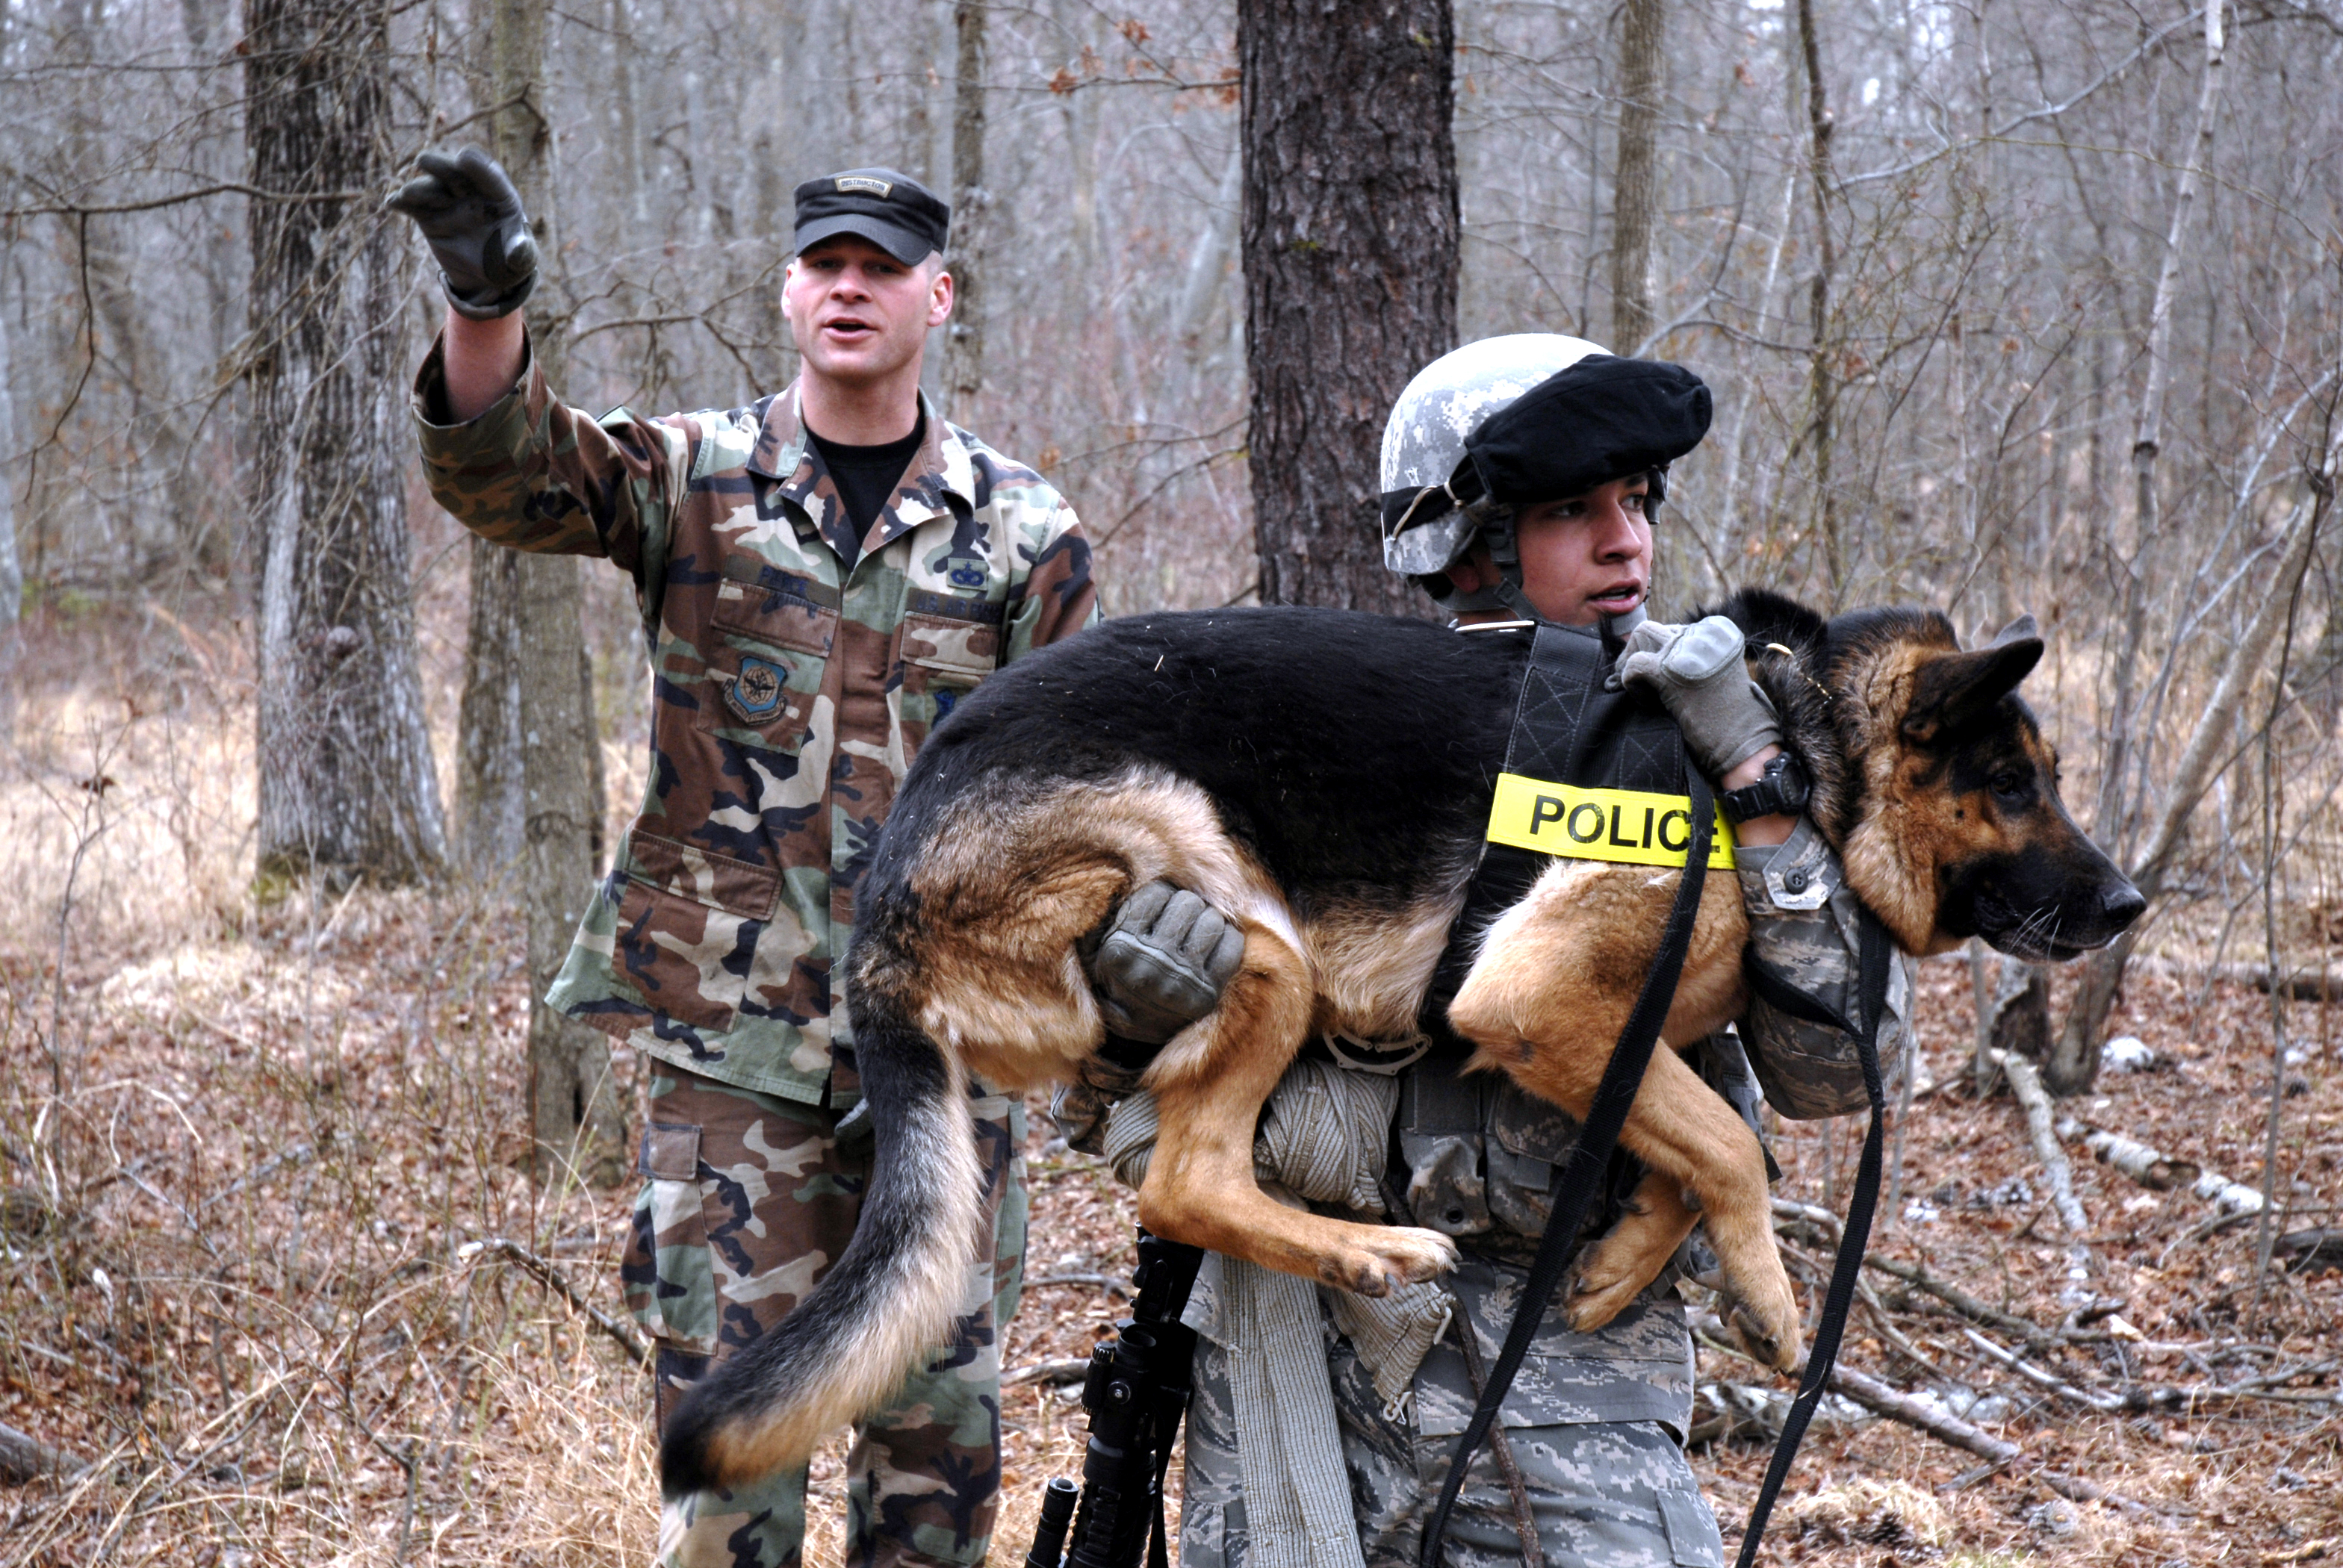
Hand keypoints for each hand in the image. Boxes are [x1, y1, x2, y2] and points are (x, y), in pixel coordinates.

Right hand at [385, 146, 537, 319]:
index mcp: (501, 197)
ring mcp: (449, 202)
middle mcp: (472, 193)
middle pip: (455, 174)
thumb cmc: (509, 263)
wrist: (487, 276)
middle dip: (440, 166)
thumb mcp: (520, 263)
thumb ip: (522, 255)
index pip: (490, 177)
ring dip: (418, 189)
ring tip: (407, 194)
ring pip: (431, 189)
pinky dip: (403, 203)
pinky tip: (393, 203)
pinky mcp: (429, 216)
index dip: (478, 166)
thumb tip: (519, 250)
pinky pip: (414, 207)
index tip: (464, 157)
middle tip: (422, 160)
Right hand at [1088, 882, 1244, 1044]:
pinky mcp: (1206, 996)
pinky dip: (1228, 937)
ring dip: (1208, 918)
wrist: (1137, 1024)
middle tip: (1183, 915)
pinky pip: (1231, 947)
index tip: (1162, 902)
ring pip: (1212, 921)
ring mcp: (1180, 983)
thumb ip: (1120, 909)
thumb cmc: (1122, 971)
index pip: (1156, 894)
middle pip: (1187, 903)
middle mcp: (1149, 967)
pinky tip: (1215, 941)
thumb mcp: (1105, 941)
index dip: (1162, 892)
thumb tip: (1151, 873)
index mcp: (1120, 950)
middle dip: (1187, 904)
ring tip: (1198, 928)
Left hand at [1617, 615, 1781, 778]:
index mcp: (1719, 632)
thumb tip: (1657, 655)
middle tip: (1642, 680)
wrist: (1744, 743)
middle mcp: (1702, 635)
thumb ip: (1694, 659)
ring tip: (1641, 688)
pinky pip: (1634, 665)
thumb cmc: (1732, 717)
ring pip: (1641, 635)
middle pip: (1653, 630)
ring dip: (1631, 661)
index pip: (1675, 629)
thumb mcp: (1718, 674)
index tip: (1667, 676)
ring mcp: (1685, 651)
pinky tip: (1648, 702)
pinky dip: (1631, 682)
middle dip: (1640, 652)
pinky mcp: (1668, 673)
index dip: (1663, 653)